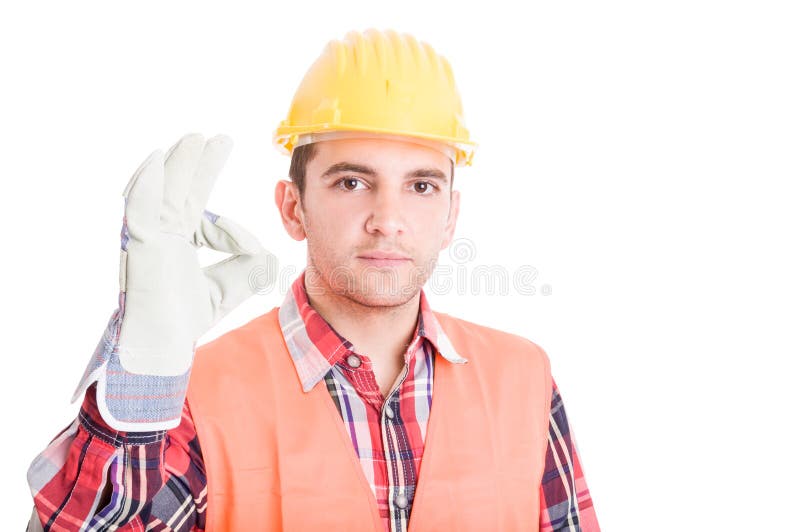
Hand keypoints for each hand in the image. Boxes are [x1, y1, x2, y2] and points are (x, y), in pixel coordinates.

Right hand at [117, 132, 276, 375]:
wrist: (162, 348)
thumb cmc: (183, 320)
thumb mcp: (226, 288)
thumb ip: (247, 271)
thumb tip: (273, 257)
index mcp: (177, 242)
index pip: (201, 216)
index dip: (230, 230)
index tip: (252, 248)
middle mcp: (160, 235)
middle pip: (181, 191)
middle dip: (198, 164)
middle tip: (216, 140)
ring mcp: (147, 237)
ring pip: (161, 191)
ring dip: (177, 164)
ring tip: (195, 140)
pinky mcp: (139, 245)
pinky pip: (140, 209)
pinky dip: (146, 185)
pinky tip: (157, 161)